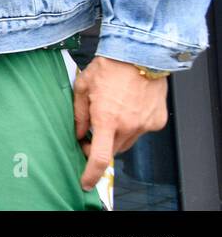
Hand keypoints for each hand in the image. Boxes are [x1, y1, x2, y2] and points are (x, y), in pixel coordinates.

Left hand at [72, 56, 168, 190]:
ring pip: (127, 142)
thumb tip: (78, 134)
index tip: (85, 181)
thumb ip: (79, 114)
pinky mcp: (158, 122)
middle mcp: (128, 126)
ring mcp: (145, 125)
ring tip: (112, 111)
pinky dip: (133, 126)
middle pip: (112, 150)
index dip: (90, 173)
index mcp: (106, 119)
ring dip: (117, 135)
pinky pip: (142, 131)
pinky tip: (128, 106)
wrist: (141, 55)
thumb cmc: (109, 67)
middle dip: (100, 146)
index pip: (99, 158)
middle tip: (91, 132)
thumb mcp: (82, 87)